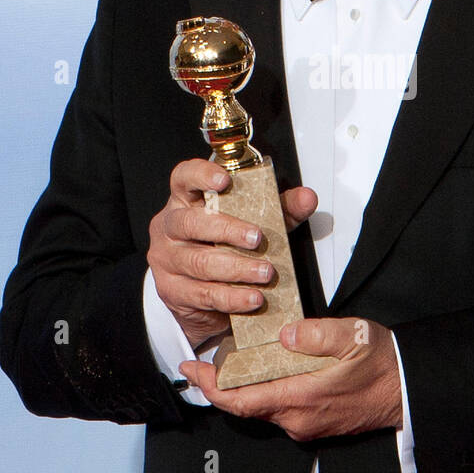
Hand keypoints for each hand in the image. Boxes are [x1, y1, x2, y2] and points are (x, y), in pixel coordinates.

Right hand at [147, 158, 316, 347]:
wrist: (199, 295)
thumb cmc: (223, 246)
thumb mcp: (252, 222)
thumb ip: (280, 209)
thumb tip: (306, 198)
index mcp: (185, 201)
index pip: (183, 177)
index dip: (200, 175)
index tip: (224, 180)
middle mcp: (170, 227)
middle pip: (189, 222)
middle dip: (227, 230)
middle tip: (257, 238)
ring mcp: (167, 260)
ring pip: (199, 262)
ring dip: (236, 268)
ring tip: (265, 272)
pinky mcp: (173, 291)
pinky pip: (204, 294)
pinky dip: (233, 297)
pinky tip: (253, 297)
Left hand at [180, 317, 402, 440]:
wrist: (407, 391)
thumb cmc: (382, 365)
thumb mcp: (353, 337)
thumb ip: (316, 334)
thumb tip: (285, 334)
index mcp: (301, 398)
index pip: (242, 401)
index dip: (211, 389)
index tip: (192, 371)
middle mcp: (297, 419)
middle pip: (246, 407)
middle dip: (221, 387)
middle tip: (203, 364)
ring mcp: (305, 425)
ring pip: (262, 408)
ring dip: (243, 389)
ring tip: (230, 363)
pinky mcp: (314, 423)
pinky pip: (279, 409)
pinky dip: (264, 392)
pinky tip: (265, 372)